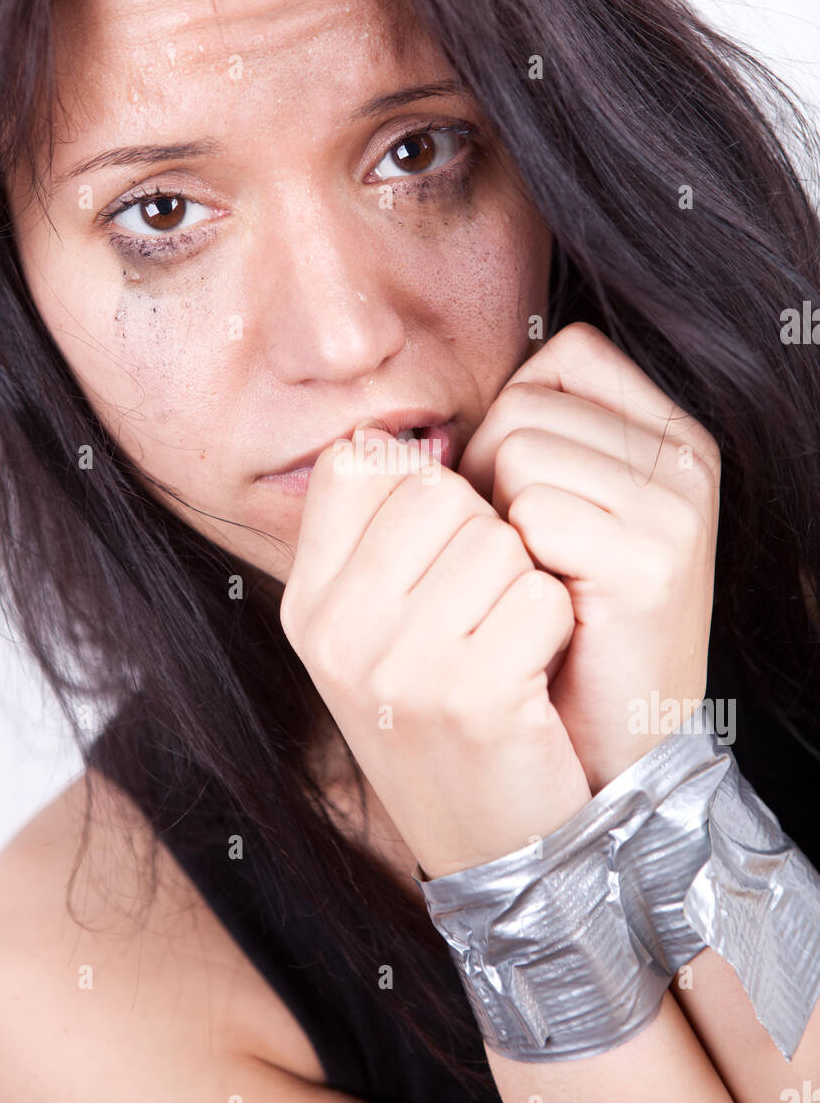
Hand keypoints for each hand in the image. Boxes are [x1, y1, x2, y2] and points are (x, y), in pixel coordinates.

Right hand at [280, 429, 591, 879]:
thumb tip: (399, 438)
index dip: (422, 485)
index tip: (443, 549)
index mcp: (308, 605)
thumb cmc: (455, 722)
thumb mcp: (382, 635)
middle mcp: (335, 632)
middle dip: (484, 537)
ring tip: (505, 651)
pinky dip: (555, 629)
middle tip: (483, 615)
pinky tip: (530, 680)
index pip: (357, 463)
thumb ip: (379, 541)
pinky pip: (540, 595)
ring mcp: (395, 666)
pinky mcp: (468, 696)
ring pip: (497, 538)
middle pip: (436, 490)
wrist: (501, 856)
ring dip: (523, 587)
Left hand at [459, 323, 719, 792]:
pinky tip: (543, 605)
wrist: (609, 747)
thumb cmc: (557, 626)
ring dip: (493, 521)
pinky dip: (511, 562)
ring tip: (530, 581)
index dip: (510, 421)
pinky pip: (529, 511)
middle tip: (518, 557)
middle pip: (526, 402)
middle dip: (488, 477)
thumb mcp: (552, 513)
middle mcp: (685, 456)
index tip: (517, 499)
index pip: (562, 356)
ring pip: (518, 449)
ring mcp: (675, 505)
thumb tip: (416, 422)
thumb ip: (522, 439)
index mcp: (668, 433)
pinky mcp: (651, 559)